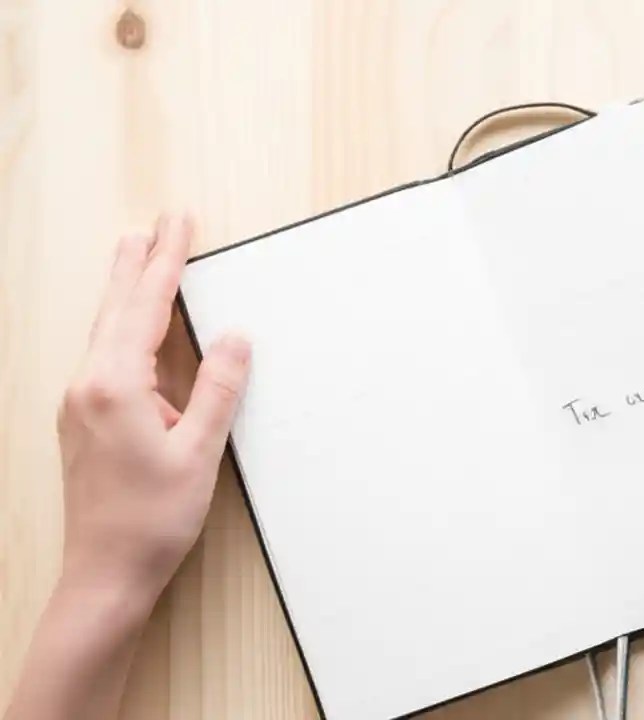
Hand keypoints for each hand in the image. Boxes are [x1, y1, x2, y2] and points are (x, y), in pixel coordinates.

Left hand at [5, 216, 251, 719]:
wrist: (105, 573)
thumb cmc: (150, 520)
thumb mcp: (199, 451)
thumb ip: (218, 389)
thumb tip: (233, 340)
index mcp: (114, 386)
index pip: (146, 307)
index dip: (167, 260)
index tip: (178, 223)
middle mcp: (87, 387)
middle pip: (115, 308)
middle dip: (138, 261)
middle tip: (155, 223)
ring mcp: (80, 403)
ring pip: (106, 330)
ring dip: (126, 290)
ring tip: (138, 255)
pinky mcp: (84, 421)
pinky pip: (104, 356)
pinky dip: (122, 326)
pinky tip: (132, 326)